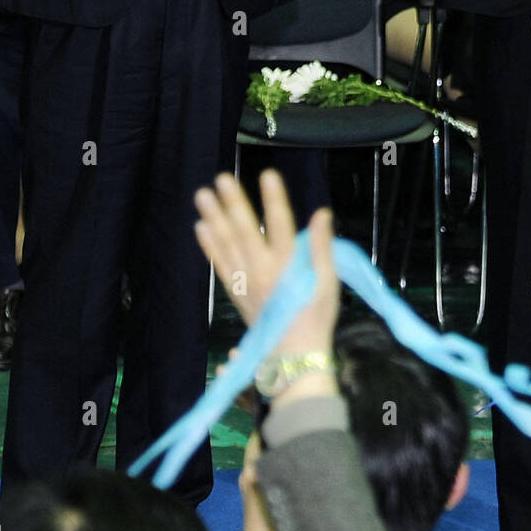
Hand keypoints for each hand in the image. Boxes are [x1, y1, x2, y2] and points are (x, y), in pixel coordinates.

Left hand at [194, 170, 338, 359]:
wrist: (294, 356)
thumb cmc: (316, 317)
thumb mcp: (329, 283)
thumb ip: (323, 247)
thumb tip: (322, 213)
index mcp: (287, 266)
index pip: (280, 224)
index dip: (273, 199)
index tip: (267, 175)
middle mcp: (261, 271)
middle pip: (244, 230)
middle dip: (232, 203)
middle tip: (220, 179)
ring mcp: (244, 282)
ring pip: (226, 244)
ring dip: (214, 218)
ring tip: (202, 195)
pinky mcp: (235, 292)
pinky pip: (219, 264)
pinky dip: (209, 245)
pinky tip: (201, 227)